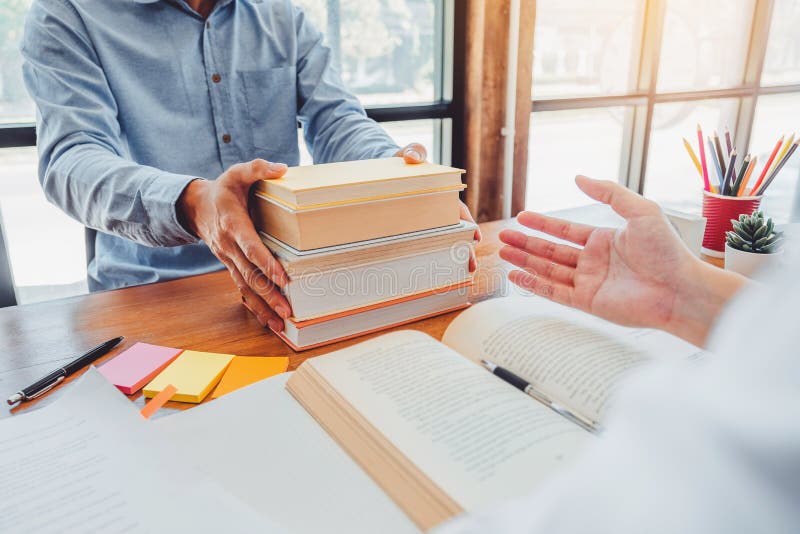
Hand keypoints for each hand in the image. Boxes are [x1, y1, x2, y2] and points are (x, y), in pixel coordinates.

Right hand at [178, 159, 291, 331]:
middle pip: (250, 274)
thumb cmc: (223, 190)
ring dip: (263, 307)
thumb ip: (257, 169)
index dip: (266, 263)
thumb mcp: (237, 173)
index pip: (251, 247)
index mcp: (233, 224)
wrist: (195, 207)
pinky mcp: (230, 266)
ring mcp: (228, 259)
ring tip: (281, 323)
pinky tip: (269, 320)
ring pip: (245, 287)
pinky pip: (242, 289)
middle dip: (269, 294)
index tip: (283, 278)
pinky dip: (255, 306)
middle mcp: (229, 246)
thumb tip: (281, 168)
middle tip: (287, 310)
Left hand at [395, 143, 481, 269]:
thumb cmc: (402, 164)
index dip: (468, 224)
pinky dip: (433, 257)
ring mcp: (428, 223)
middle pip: (456, 231)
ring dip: (453, 257)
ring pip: (445, 242)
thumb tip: (413, 157)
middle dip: (465, 248)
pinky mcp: (416, 231)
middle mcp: (439, 212)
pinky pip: (426, 245)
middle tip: (471, 264)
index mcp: (443, 195)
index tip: (474, 236)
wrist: (386, 174)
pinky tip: (436, 272)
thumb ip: (414, 152)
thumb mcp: (408, 156)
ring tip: (461, 274)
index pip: (459, 211)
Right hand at [499, 176, 745, 346]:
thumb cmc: (666, 250)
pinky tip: (516, 277)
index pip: (565, 231)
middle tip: (503, 236)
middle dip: (526, 244)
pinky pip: (554, 292)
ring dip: (525, 262)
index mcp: (605, 240)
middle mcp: (594, 261)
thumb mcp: (640, 210)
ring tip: (503, 252)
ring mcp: (589, 282)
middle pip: (551, 251)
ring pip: (548, 271)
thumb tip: (579, 178)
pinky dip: (534, 285)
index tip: (522, 217)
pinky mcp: (588, 302)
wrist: (679, 289)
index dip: (542, 224)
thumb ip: (609, 192)